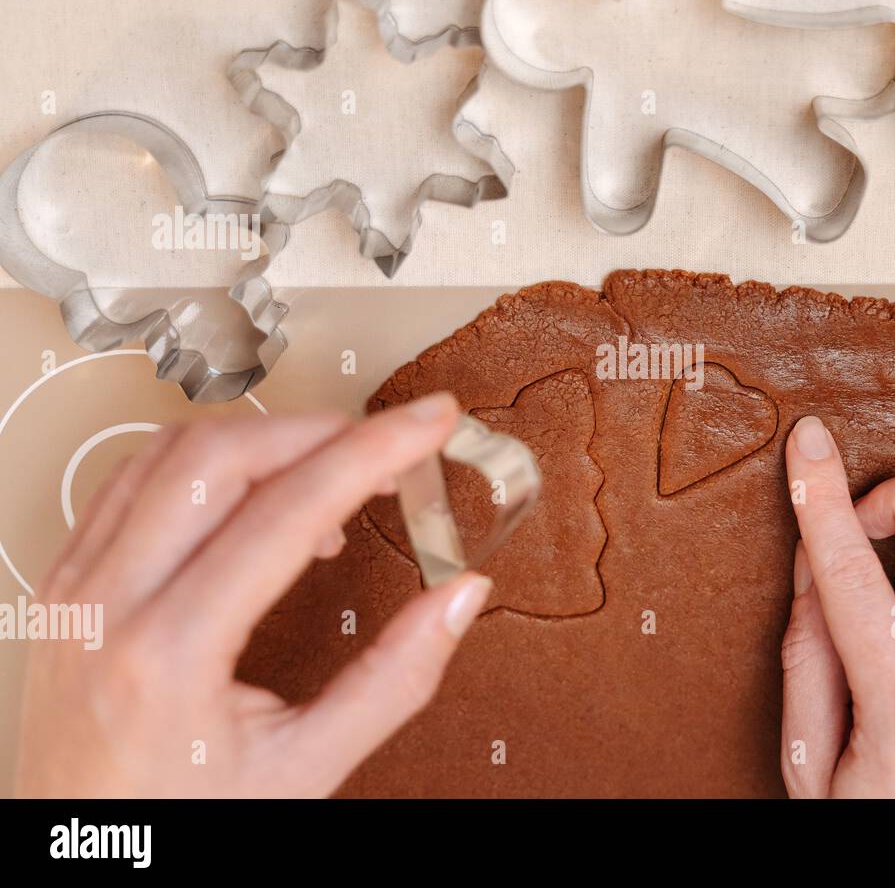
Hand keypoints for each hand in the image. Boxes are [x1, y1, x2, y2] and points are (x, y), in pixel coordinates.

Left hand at [15, 393, 491, 797]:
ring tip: (330, 472)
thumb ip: (393, 680)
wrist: (78, 868)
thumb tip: (459, 597)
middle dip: (320, 429)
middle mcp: (105, 607)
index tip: (428, 423)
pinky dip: (206, 465)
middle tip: (389, 441)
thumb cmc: (179, 829)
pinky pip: (131, 482)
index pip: (289, 511)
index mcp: (167, 656)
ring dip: (262, 440)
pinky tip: (255, 494)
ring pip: (166, 452)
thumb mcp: (303, 773)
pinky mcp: (62, 588)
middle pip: (218, 455)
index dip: (373, 451)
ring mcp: (72, 592)